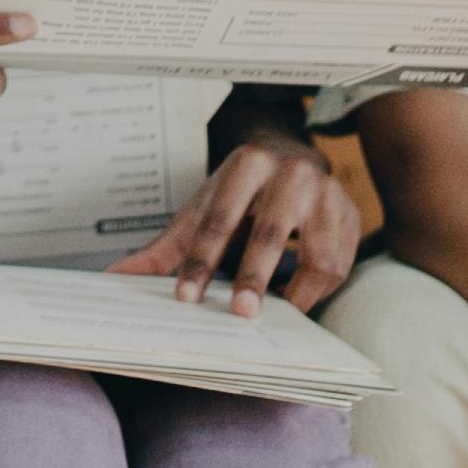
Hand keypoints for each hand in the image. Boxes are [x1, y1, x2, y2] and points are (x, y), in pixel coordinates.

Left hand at [109, 134, 361, 315]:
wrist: (290, 154)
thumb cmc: (240, 191)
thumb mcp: (203, 208)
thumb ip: (167, 246)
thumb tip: (116, 276)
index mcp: (248, 163)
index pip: (220, 217)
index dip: (202, 259)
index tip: (186, 297)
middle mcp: (292, 173)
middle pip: (269, 232)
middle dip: (253, 276)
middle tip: (240, 314)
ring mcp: (328, 193)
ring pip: (318, 254)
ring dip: (298, 292)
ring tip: (275, 314)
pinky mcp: (351, 216)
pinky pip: (340, 265)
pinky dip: (318, 291)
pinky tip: (297, 301)